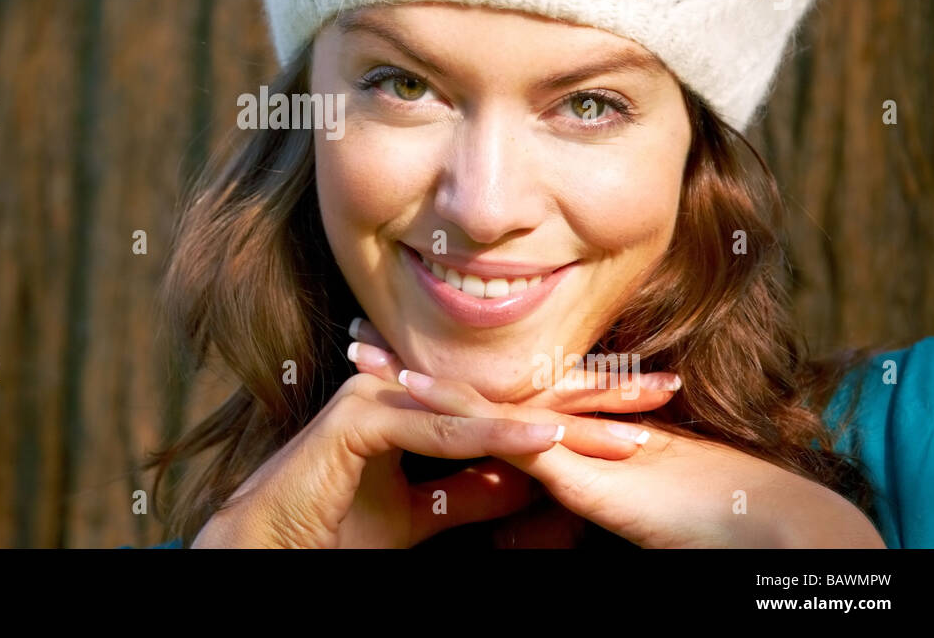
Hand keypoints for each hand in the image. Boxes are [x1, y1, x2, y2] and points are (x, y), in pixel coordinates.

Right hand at [191, 323, 678, 548]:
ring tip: (623, 428)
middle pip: (514, 390)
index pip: (517, 401)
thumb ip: (480, 495)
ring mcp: (384, 393)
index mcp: (427, 406)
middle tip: (660, 391)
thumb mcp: (431, 516)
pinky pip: (440, 431)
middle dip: (590, 394)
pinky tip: (546, 443)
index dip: (581, 403)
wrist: (272, 546)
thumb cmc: (340, 529)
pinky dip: (494, 438)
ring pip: (485, 408)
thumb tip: (542, 488)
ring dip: (559, 420)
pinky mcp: (361, 415)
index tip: (646, 409)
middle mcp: (409, 388)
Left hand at [356, 330, 883, 547]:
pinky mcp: (564, 459)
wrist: (745, 517)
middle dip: (407, 362)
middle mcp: (547, 420)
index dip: (433, 380)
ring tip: (356, 354)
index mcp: (553, 428)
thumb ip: (565, 483)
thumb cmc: (685, 514)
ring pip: (467, 396)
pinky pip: (497, 430)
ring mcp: (554, 433)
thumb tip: (533, 485)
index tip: (384, 362)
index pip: (479, 398)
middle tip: (352, 336)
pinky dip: (449, 410)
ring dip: (411, 376)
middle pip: (464, 385)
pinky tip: (407, 393)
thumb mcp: (603, 494)